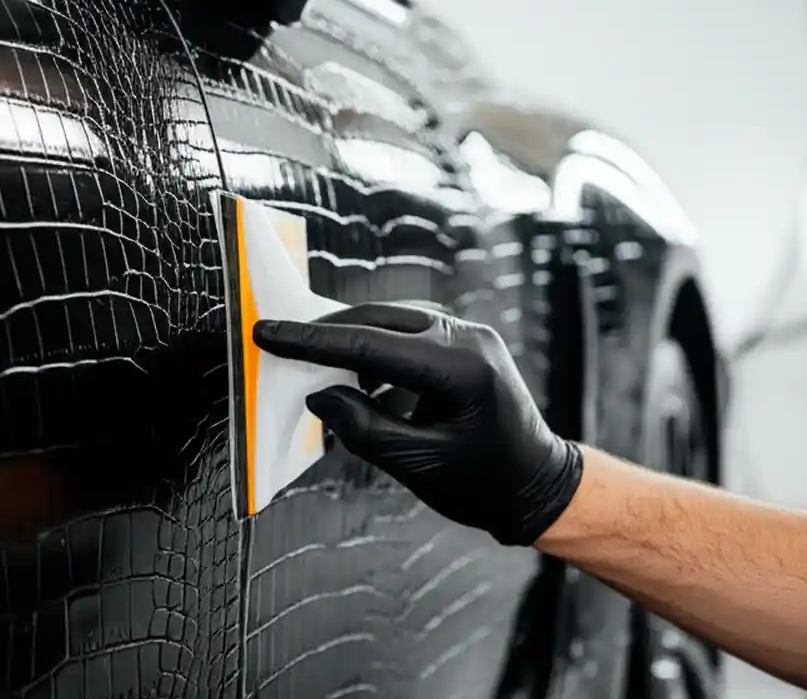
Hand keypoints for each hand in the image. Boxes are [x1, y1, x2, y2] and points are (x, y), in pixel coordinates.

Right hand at [253, 303, 582, 545]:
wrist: (538, 486)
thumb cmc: (486, 485)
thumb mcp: (417, 466)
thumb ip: (364, 429)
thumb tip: (319, 397)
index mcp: (460, 369)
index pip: (370, 344)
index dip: (313, 341)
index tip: (268, 332)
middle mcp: (467, 339)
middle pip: (379, 320)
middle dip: (326, 332)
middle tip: (278, 342)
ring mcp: (468, 336)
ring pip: (391, 322)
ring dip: (349, 339)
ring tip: (310, 365)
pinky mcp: (463, 344)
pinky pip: (407, 334)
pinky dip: (373, 350)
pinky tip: (351, 378)